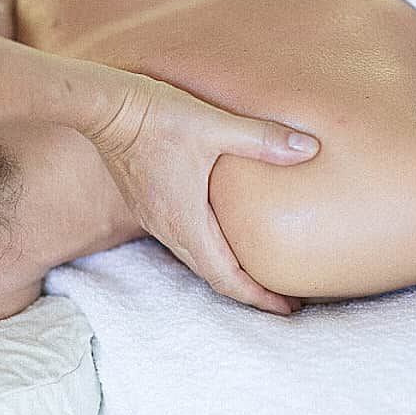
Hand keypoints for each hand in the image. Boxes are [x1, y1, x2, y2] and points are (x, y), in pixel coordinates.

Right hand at [86, 72, 318, 314]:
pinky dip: (209, 251)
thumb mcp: (215, 125)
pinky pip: (183, 240)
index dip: (259, 298)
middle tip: (285, 297)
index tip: (287, 309)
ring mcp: (154, 218)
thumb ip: (262, 139)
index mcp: (187, 222)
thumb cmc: (157, 116)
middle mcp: (168, 228)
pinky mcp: (148, 204)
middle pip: (213, 277)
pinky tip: (223, 236)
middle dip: (250, 291)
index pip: (227, 278)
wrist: (105, 106)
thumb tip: (310, 148)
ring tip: (258, 272)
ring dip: (228, 272)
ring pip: (196, 260)